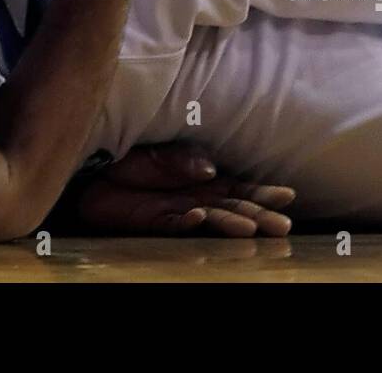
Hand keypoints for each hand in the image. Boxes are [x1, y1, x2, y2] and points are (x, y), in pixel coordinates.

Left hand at [76, 144, 293, 237]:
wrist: (93, 172)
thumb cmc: (132, 160)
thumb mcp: (160, 152)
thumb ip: (184, 159)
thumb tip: (210, 171)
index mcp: (204, 181)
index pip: (240, 189)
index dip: (263, 193)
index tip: (288, 196)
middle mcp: (197, 199)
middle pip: (234, 210)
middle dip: (259, 217)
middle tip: (282, 227)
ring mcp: (178, 212)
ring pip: (209, 221)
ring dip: (229, 224)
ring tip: (249, 228)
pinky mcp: (154, 222)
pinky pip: (172, 224)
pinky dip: (185, 222)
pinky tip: (198, 218)